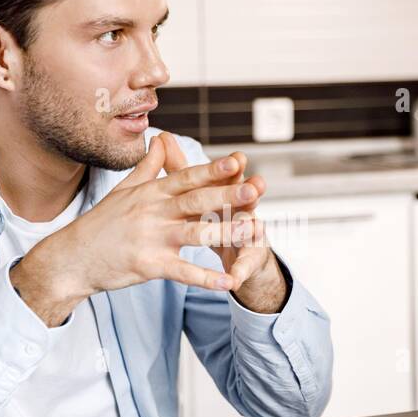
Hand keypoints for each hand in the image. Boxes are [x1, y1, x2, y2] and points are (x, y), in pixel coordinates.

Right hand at [10, 133, 256, 324]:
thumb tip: (160, 137)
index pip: (186, 177)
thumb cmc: (101, 224)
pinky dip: (205, 278)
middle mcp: (152, 212)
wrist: (72, 257)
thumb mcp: (123, 190)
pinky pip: (182, 272)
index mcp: (150, 193)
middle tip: (257, 189)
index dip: (213, 169)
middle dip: (228, 195)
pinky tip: (228, 283)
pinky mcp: (148, 265)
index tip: (239, 160)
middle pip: (196, 201)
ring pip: (194, 234)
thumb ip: (146, 165)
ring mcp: (151, 239)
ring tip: (254, 232)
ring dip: (226, 233)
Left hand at [158, 135, 286, 313]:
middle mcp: (241, 213)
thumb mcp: (195, 195)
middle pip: (245, 201)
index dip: (232, 170)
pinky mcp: (246, 264)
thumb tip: (161, 137)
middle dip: (249, 193)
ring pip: (248, 233)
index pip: (229, 179)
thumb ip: (179, 168)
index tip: (238, 158)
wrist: (239, 259)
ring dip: (250, 229)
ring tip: (253, 227)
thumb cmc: (214, 220)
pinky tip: (235, 279)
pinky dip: (238, 273)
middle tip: (256, 184)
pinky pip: (241, 269)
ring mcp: (247, 239)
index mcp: (225, 196)